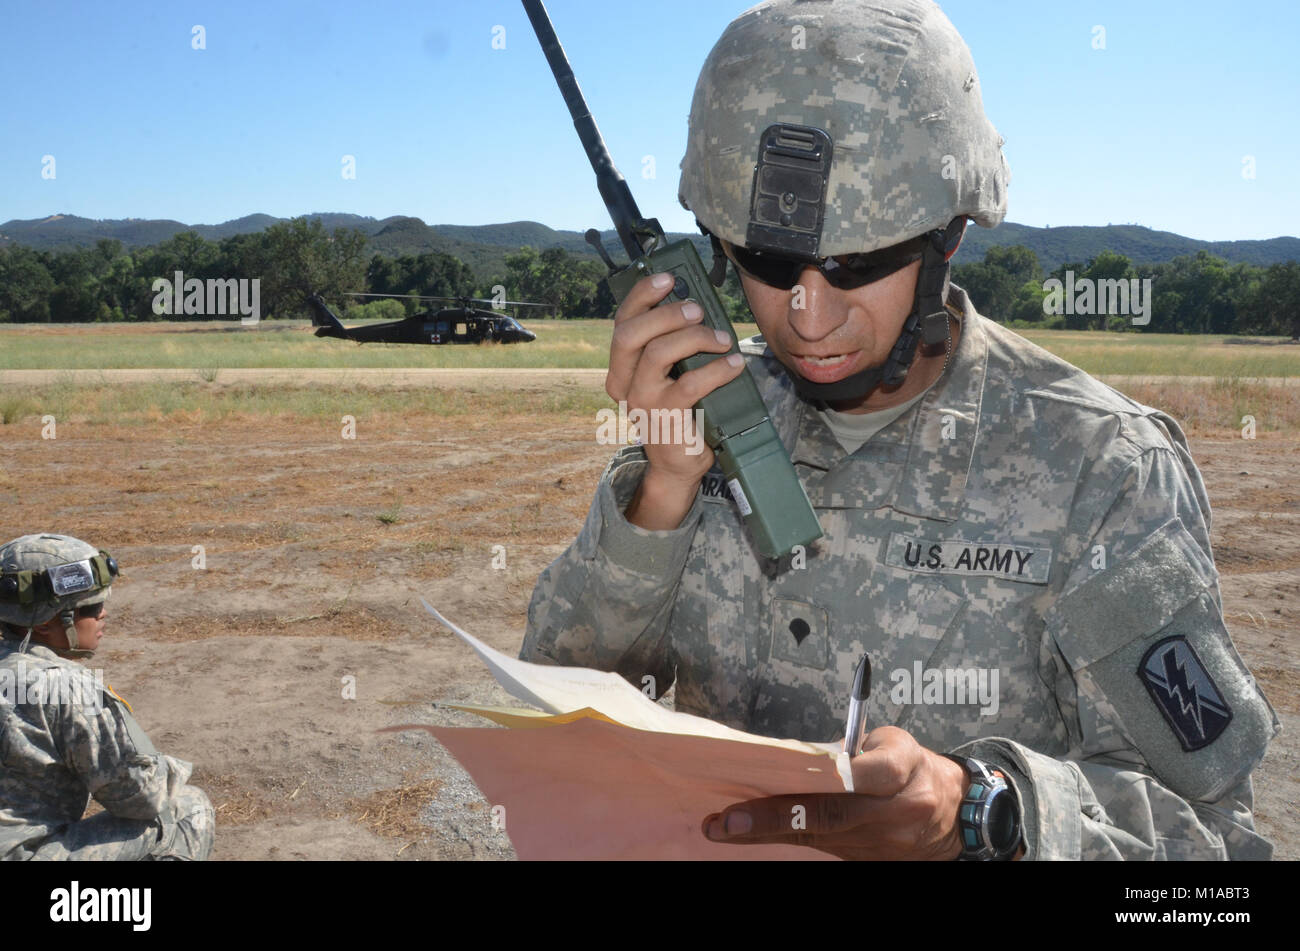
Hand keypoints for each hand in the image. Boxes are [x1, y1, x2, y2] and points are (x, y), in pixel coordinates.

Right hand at [606, 274, 744, 529]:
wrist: (678, 463)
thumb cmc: (681, 409)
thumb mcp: (670, 374)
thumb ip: (673, 345)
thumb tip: (698, 304)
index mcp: (622, 367)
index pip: (622, 322)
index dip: (642, 295)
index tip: (668, 278)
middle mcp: (624, 383)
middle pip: (631, 333)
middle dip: (667, 313)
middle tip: (698, 309)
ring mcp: (642, 402)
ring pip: (659, 353)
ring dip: (695, 337)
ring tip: (723, 338)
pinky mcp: (666, 420)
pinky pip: (690, 384)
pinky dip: (717, 369)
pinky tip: (734, 365)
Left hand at [701, 726, 967, 859]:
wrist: (952, 814)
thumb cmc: (913, 766)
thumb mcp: (892, 743)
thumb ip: (850, 750)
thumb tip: (796, 757)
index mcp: (903, 769)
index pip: (857, 774)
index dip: (816, 777)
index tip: (773, 776)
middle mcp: (893, 810)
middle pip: (829, 815)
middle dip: (773, 818)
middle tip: (726, 821)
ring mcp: (881, 841)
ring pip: (818, 837)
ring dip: (767, 833)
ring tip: (722, 828)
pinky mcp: (868, 858)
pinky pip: (822, 848)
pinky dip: (786, 840)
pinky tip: (751, 833)